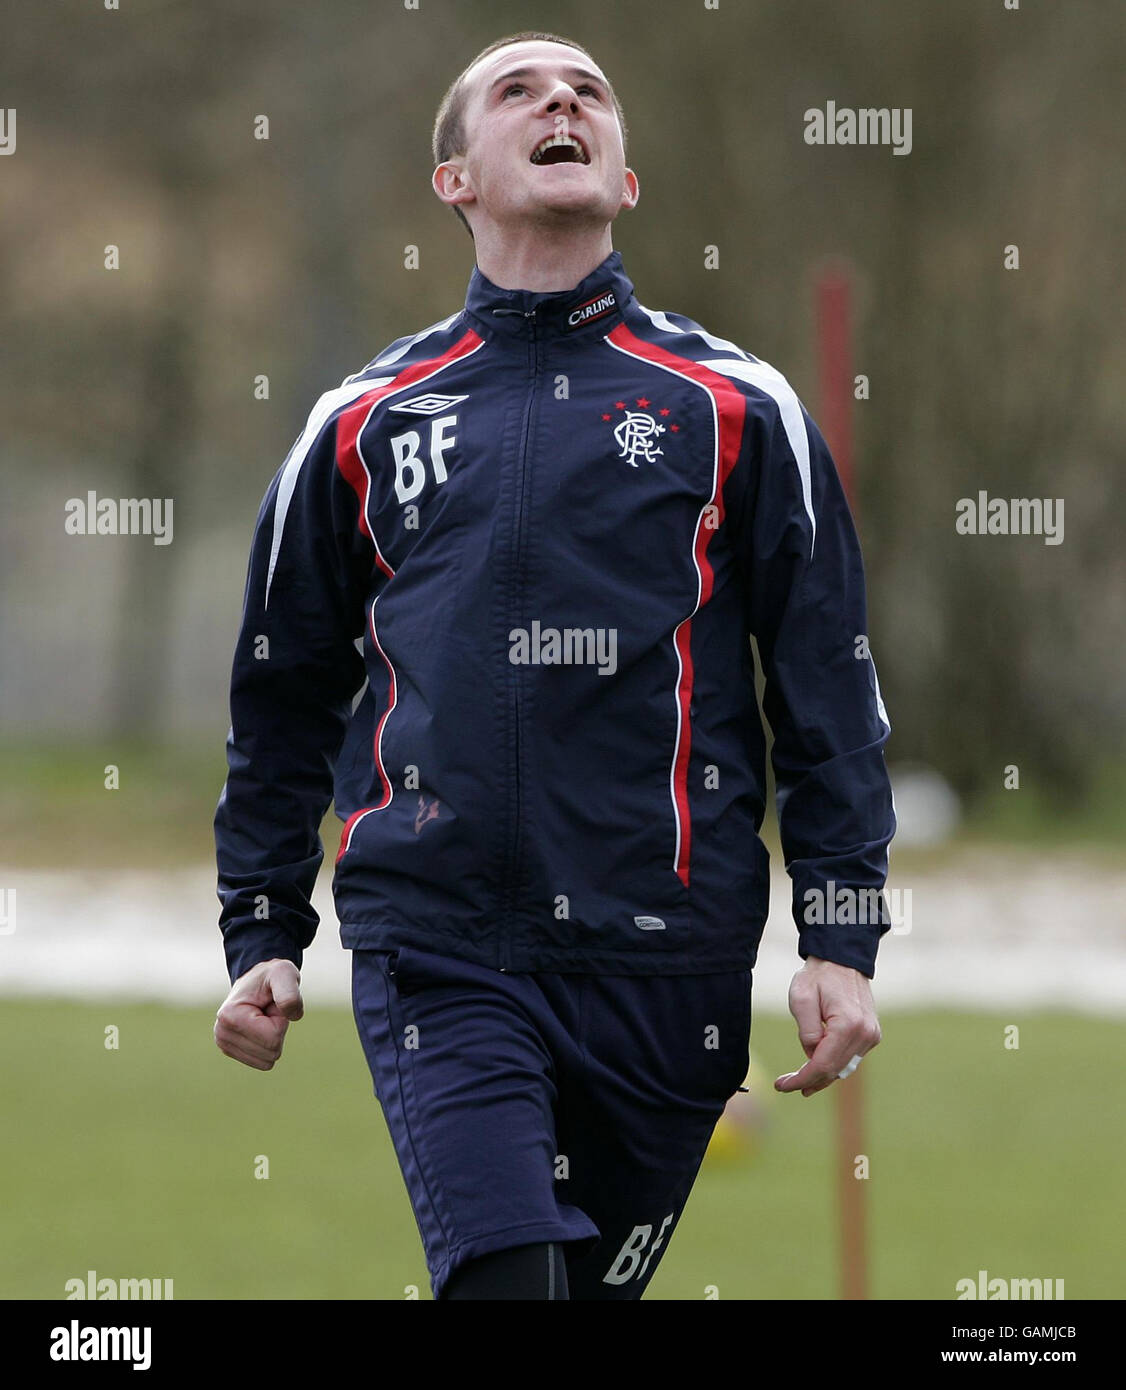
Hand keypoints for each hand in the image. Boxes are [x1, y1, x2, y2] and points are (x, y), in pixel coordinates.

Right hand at [214, 958, 303, 1070]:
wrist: (257, 979)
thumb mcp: (285, 975)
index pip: (273, 1038)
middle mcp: (222, 1033)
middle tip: (268, 1010)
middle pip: (271, 1053)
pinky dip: (268, 1045)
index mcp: (230, 1016)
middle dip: (277, 1030)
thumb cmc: (271, 976)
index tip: (271, 1004)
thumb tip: (293, 1016)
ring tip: (264, 1017)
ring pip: (267, 1061)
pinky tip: (259, 1027)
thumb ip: (290, 994)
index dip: (281, 1020)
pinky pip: (263, 1063)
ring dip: (273, 1038)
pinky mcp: (231, 1051)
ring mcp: (224, 1044)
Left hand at [774, 956, 880, 1097]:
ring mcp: (871, 1035)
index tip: (781, 1085)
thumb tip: (811, 1056)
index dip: (801, 1079)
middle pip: (834, 1070)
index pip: (823, 1065)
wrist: (841, 959)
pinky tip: (817, 1067)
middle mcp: (865, 1034)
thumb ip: (806, 1033)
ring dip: (822, 1077)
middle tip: (785, 1085)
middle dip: (809, 1081)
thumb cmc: (818, 976)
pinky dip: (833, 1065)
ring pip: (844, 1067)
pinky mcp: (871, 1034)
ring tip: (800, 1082)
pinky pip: (850, 1058)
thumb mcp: (801, 1000)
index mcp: (848, 1025)